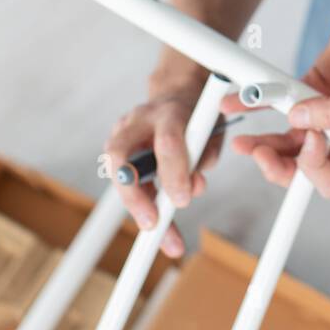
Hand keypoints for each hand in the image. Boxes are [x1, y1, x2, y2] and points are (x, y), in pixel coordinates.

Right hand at [102, 82, 224, 256]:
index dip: (174, 175)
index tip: (182, 201)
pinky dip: (137, 202)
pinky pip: (122, 179)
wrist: (179, 95)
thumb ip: (206, 156)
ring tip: (155, 234)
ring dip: (134, 204)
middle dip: (134, 194)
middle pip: (122, 156)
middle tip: (152, 224)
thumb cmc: (199, 116)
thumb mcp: (213, 130)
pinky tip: (154, 221)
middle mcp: (140, 119)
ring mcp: (123, 130)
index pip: (168, 143)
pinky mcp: (116, 145)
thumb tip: (194, 187)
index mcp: (170, 111)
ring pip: (115, 170)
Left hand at [222, 0, 329, 198]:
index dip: (314, 168)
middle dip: (277, 164)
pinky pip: (278, 104)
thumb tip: (300, 121)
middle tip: (258, 153)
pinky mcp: (309, 90)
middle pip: (303, 166)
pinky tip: (238, 104)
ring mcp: (323, 113)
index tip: (310, 141)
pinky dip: (256, 105)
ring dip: (261, 143)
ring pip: (286, 141)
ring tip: (241, 142)